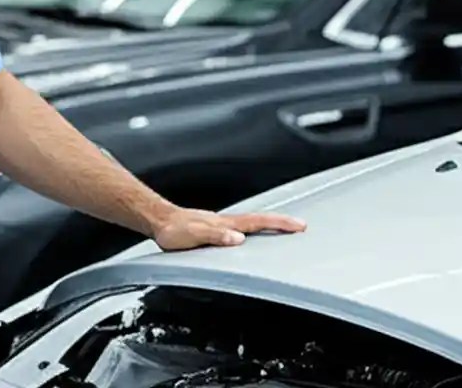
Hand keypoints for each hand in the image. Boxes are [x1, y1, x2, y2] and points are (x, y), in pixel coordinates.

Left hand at [152, 207, 305, 251]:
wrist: (160, 221)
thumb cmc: (174, 230)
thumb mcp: (195, 235)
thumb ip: (216, 236)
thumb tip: (238, 239)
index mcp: (226, 223)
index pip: (258, 222)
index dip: (279, 224)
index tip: (299, 225)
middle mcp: (227, 222)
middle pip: (260, 221)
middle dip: (282, 223)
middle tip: (301, 227)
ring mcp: (222, 224)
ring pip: (252, 224)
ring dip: (270, 227)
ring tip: (286, 230)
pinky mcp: (215, 230)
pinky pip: (241, 229)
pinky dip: (254, 231)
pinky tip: (254, 237)